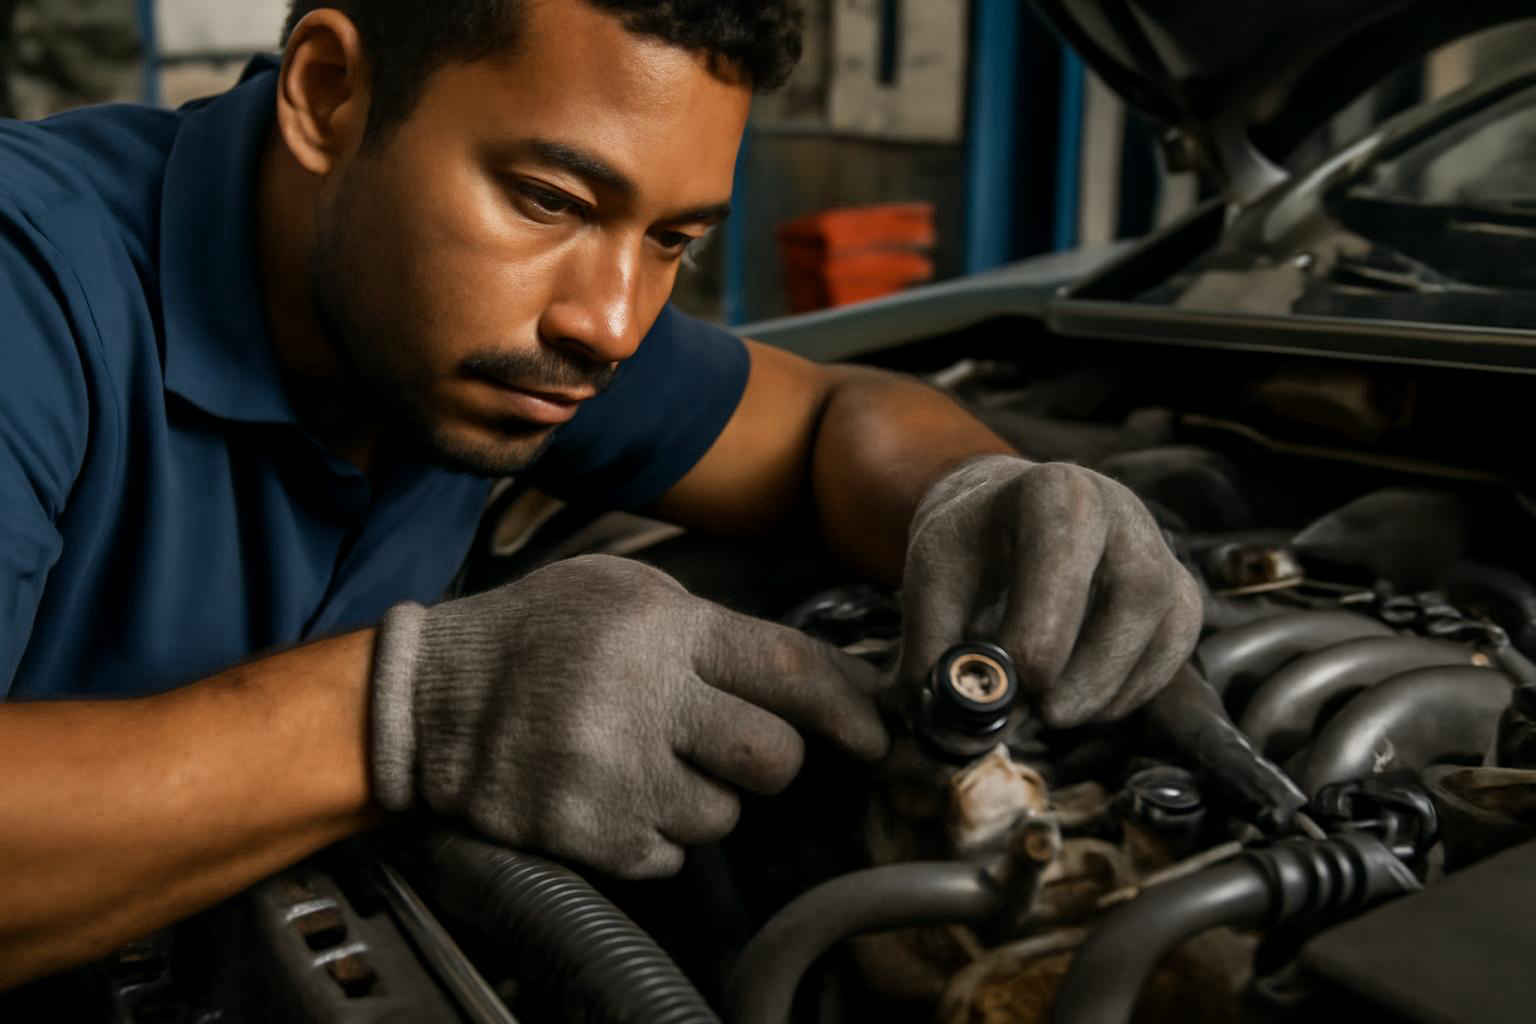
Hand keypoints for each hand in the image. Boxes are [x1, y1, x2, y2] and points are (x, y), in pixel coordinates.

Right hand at [369, 555, 888, 878]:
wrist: (424, 699)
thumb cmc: (538, 634)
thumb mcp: (625, 592)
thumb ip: (718, 627)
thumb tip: (825, 676)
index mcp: (659, 628)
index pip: (790, 672)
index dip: (849, 709)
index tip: (875, 735)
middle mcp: (638, 699)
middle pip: (773, 759)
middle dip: (771, 758)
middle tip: (732, 742)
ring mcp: (608, 774)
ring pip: (724, 815)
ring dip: (705, 797)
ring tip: (651, 762)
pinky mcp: (580, 832)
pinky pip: (669, 856)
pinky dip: (656, 833)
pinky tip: (618, 793)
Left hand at [896, 456, 1201, 727]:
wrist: (1006, 517)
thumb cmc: (971, 547)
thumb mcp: (933, 579)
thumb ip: (935, 645)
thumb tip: (958, 728)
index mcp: (1053, 490)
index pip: (1064, 551)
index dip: (1043, 626)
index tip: (1012, 680)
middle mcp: (1119, 508)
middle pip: (1136, 588)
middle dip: (1092, 667)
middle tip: (1046, 715)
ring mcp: (1156, 548)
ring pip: (1167, 621)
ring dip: (1112, 685)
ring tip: (1057, 712)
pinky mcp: (1176, 589)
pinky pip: (1175, 647)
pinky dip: (1133, 689)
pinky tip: (1086, 704)